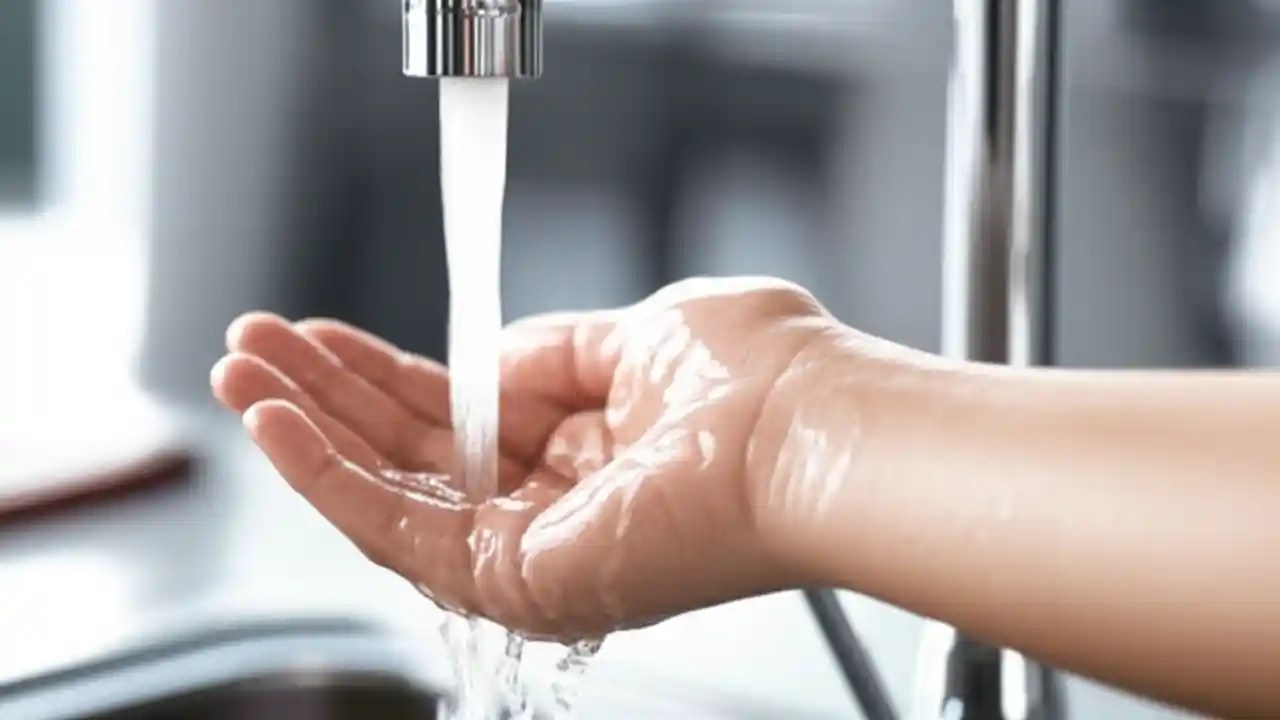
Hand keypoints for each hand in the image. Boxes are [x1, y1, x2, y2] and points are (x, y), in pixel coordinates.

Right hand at [212, 277, 860, 638]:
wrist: (813, 432)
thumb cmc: (763, 379)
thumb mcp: (638, 335)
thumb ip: (550, 352)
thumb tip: (482, 358)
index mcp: (590, 448)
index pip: (461, 417)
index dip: (384, 375)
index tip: (322, 335)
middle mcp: (556, 505)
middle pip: (413, 455)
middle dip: (326, 398)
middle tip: (251, 349)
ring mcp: (536, 548)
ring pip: (392, 497)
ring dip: (307, 434)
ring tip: (241, 377)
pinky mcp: (521, 579)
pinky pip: (401, 533)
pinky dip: (330, 479)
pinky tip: (280, 427)